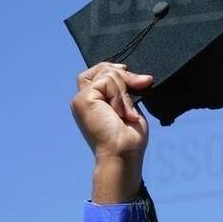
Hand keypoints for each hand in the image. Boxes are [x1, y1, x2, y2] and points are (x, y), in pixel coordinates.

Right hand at [70, 62, 153, 202]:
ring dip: (124, 93)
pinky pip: (107, 82)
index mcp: (92, 101)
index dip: (117, 71)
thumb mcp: (130, 108)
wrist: (123, 153)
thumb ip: (127, 91)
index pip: (100, 73)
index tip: (138, 80)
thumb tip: (142, 77)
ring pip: (107, 74)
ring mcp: (81, 98)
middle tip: (141, 87)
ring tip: (125, 114)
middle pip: (101, 68)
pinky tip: (120, 114)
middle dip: (124, 75)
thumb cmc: (128, 138)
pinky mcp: (83, 99)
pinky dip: (120, 97)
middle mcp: (83, 98)